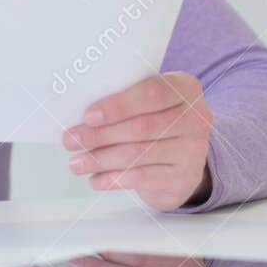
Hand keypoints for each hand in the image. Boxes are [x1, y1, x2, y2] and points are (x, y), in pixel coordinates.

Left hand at [63, 72, 213, 210]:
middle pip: (141, 126)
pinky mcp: (183, 176)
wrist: (184, 160)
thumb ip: (125, 100)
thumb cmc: (156, 121)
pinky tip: (95, 179)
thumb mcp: (150, 103)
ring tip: (76, 163)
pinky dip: (114, 179)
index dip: (118, 105)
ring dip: (101, 159)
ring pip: (138, 153)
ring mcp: (193, 149)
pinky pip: (142, 177)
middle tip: (70, 140)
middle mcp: (196, 117)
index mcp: (185, 87)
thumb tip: (80, 114)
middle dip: (100, 135)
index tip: (88, 116)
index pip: (152, 93)